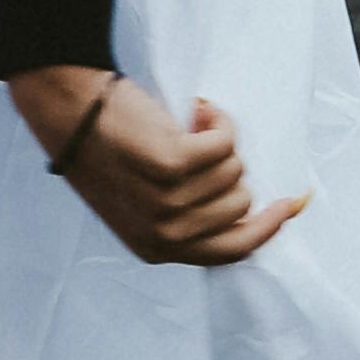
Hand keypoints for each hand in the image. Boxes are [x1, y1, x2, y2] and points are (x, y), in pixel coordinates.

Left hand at [8, 67, 306, 269]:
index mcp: (159, 249)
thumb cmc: (107, 148)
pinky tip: (193, 109)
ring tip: (184, 125)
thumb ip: (187, 215)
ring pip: (234, 169)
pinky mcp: (171, 163)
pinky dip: (216, 119)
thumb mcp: (142, 200)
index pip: (234, 250)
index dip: (268, 226)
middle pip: (241, 203)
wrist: (69, 110)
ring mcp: (168, 201)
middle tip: (195, 144)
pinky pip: (224, 142)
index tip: (290, 203)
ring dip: (217, 139)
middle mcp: (165, 234)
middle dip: (228, 168)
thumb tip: (254, 208)